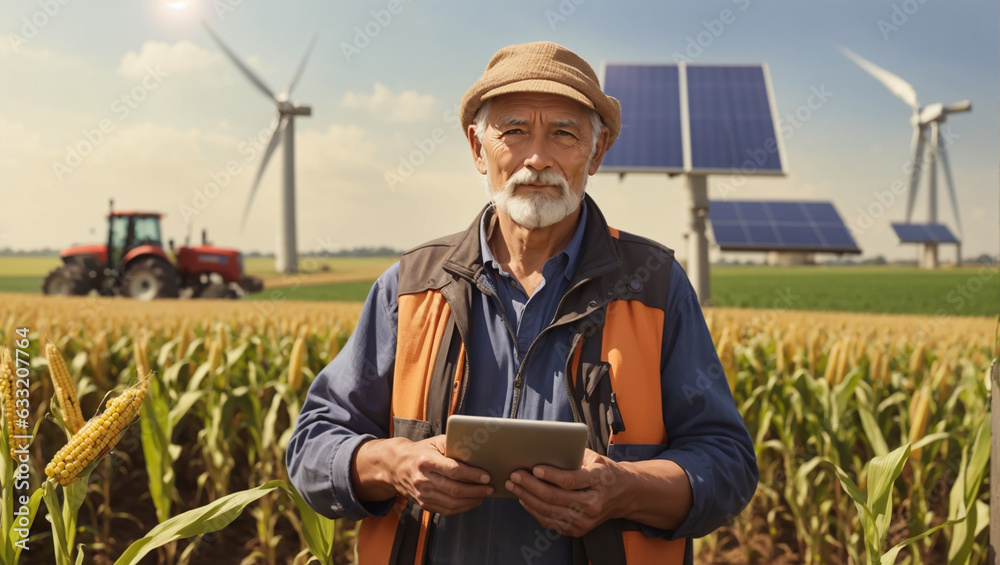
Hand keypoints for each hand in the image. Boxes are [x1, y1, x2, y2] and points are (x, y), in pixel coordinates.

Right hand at [390, 435, 493, 514]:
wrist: (396, 466)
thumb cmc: (421, 452)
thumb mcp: (435, 442)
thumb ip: (454, 445)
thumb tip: (476, 451)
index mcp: (426, 461)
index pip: (453, 470)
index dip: (472, 475)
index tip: (486, 476)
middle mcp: (422, 479)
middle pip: (455, 489)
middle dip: (476, 490)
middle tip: (489, 487)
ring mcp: (422, 494)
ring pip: (452, 503)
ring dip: (472, 501)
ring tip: (483, 495)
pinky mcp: (423, 504)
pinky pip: (446, 510)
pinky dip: (462, 508)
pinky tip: (471, 502)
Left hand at [505, 449, 623, 536]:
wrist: (623, 495)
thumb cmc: (604, 472)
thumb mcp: (594, 458)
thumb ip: (573, 454)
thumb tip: (543, 450)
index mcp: (599, 482)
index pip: (570, 481)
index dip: (550, 475)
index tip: (534, 467)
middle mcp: (593, 505)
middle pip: (555, 497)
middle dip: (530, 485)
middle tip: (515, 475)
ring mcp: (586, 521)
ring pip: (549, 511)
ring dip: (527, 498)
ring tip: (514, 485)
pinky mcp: (578, 530)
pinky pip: (550, 522)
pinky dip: (534, 510)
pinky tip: (524, 499)